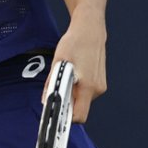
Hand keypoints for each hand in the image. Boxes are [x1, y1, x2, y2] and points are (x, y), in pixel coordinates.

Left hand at [50, 8, 107, 123]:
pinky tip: (73, 73)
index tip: (56, 114)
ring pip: (82, 100)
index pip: (79, 116)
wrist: (90, 30)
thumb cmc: (75, 43)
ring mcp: (100, 85)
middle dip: (67, 103)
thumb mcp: (58, 62)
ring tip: (66, 76)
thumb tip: (46, 101)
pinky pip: (85, 92)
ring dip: (71, 93)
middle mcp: (98, 89)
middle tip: (56, 91)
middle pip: (80, 109)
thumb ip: (52, 84)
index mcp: (88, 86)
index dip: (66, 117)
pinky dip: (77, 88)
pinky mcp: (100, 81)